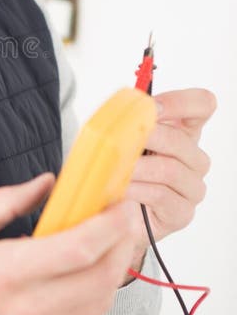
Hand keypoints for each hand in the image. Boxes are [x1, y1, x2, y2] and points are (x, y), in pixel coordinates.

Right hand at [0, 173, 140, 314]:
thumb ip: (6, 202)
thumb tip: (45, 183)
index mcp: (6, 272)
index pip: (79, 249)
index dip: (110, 226)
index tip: (122, 206)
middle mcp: (27, 310)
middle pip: (102, 278)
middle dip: (123, 246)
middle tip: (124, 223)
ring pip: (98, 304)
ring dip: (110, 272)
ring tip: (106, 247)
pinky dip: (81, 299)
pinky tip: (66, 283)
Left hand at [125, 87, 215, 259]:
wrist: (113, 211)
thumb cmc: (119, 170)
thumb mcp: (120, 139)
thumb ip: (128, 120)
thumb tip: (124, 108)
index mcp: (183, 131)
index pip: (201, 105)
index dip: (180, 102)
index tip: (153, 107)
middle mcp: (193, 158)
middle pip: (181, 140)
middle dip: (148, 137)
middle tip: (123, 138)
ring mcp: (192, 187)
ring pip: (170, 169)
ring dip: (137, 167)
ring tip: (115, 168)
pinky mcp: (182, 212)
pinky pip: (162, 195)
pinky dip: (137, 189)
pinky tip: (122, 188)